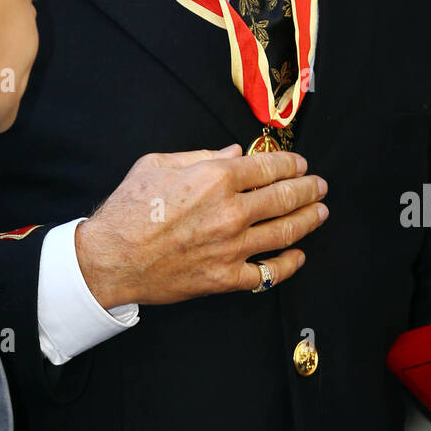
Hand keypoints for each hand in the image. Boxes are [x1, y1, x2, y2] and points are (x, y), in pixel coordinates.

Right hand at [75, 144, 327, 308]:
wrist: (111, 259)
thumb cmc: (129, 208)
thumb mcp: (158, 164)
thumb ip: (201, 155)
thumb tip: (235, 152)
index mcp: (215, 178)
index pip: (268, 166)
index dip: (290, 164)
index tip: (300, 164)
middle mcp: (231, 212)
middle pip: (285, 197)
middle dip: (308, 189)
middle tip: (319, 186)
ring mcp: (232, 247)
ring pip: (285, 232)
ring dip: (308, 220)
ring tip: (320, 212)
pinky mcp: (226, 277)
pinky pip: (269, 273)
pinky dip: (289, 264)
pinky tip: (298, 255)